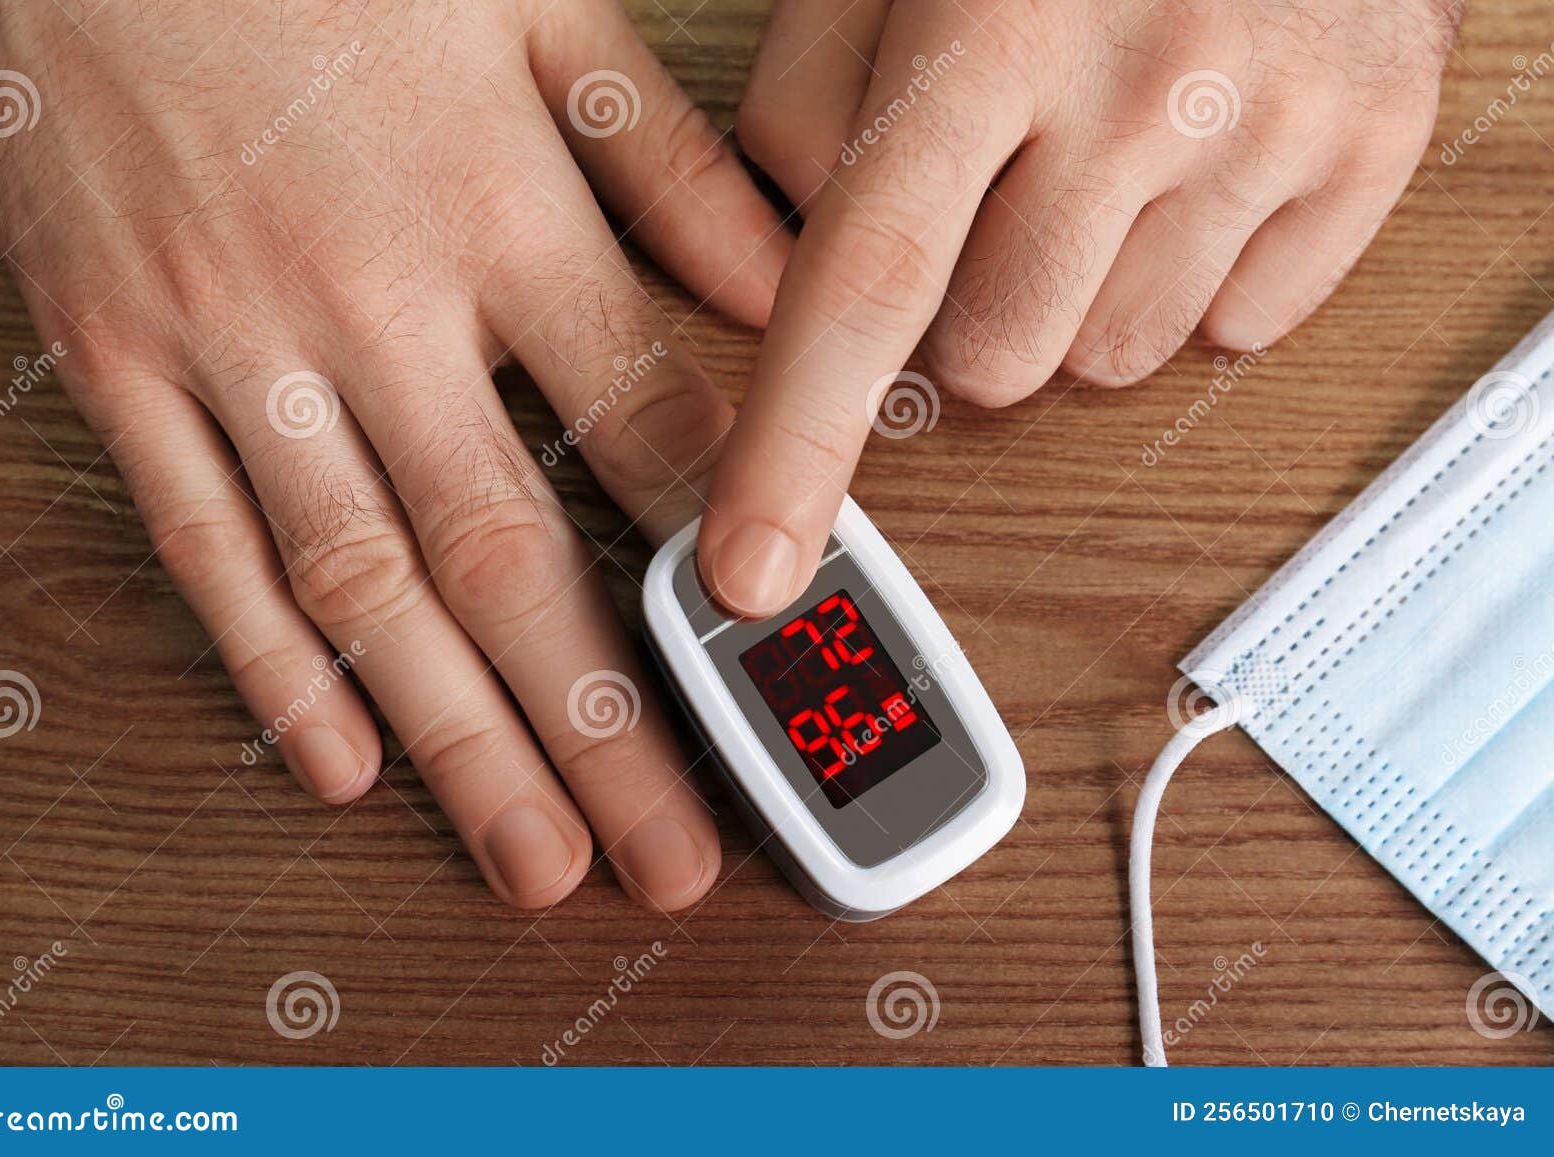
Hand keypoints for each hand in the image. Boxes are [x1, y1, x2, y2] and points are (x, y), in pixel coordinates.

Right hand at [0, 0, 791, 908]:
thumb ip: (662, 155)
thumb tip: (783, 286)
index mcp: (493, 201)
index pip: (647, 418)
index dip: (729, 552)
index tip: (784, 666)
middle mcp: (370, 295)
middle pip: (509, 551)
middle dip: (601, 721)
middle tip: (667, 853)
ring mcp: (228, 339)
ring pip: (361, 583)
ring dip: (455, 739)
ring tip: (534, 858)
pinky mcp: (115, 357)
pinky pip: (202, 539)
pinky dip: (271, 663)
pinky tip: (342, 765)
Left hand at [697, 0, 1457, 616]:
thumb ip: (809, 105)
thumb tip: (790, 267)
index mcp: (990, 28)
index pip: (863, 287)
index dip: (795, 446)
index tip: (752, 564)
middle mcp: (1142, 87)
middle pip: (995, 363)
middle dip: (969, 322)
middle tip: (996, 204)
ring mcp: (1273, 122)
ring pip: (1113, 361)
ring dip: (1079, 303)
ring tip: (1101, 168)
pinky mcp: (1374, 143)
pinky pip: (1243, 328)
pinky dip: (1196, 281)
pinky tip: (1191, 173)